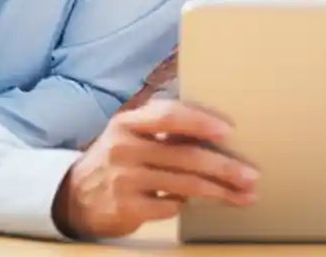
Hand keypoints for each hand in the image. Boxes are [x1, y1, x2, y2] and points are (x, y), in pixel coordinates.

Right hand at [52, 99, 257, 239]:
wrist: (74, 196)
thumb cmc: (117, 159)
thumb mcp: (130, 134)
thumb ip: (163, 129)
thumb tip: (217, 129)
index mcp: (129, 123)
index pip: (168, 116)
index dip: (200, 121)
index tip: (228, 130)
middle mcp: (124, 148)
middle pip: (185, 156)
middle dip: (224, 167)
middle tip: (251, 176)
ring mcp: (124, 179)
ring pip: (184, 185)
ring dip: (219, 191)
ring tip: (243, 195)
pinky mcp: (126, 208)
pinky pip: (170, 206)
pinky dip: (186, 204)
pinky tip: (194, 203)